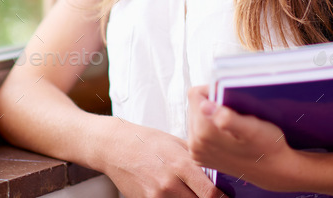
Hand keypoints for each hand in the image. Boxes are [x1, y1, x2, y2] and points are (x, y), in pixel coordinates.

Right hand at [101, 116, 226, 197]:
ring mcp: (157, 196)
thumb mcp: (176, 142)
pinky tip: (177, 194)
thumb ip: (196, 158)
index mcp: (181, 164)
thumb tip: (217, 168)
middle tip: (212, 196)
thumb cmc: (147, 141)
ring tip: (191, 191)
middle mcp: (170, 183)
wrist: (116, 147)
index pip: (210, 193)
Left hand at [187, 85, 296, 190]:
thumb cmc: (267, 145)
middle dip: (211, 102)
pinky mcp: (201, 156)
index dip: (212, 90)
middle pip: (194, 105)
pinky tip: (225, 131)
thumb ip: (227, 117)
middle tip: (233, 111)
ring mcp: (197, 152)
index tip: (229, 97)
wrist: (273, 170)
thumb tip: (204, 105)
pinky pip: (197, 130)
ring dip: (210, 113)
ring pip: (195, 116)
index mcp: (203, 133)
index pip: (195, 94)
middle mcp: (195, 144)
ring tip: (231, 122)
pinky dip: (209, 125)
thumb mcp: (252, 128)